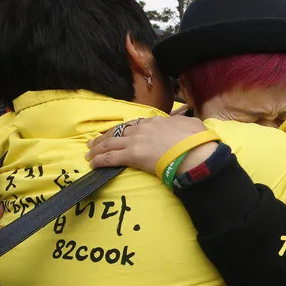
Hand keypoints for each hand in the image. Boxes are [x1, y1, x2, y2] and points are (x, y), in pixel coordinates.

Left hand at [86, 115, 216, 174]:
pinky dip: (100, 160)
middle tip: (95, 142)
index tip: (119, 133)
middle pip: (118, 131)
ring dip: (98, 148)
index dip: (124, 129)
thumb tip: (185, 123)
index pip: (135, 124)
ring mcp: (136, 141)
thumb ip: (183, 123)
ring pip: (110, 143)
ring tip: (89, 153)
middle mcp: (143, 128)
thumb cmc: (196, 140)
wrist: (194, 151)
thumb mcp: (192, 124)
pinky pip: (111, 157)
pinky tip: (93, 164)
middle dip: (105, 137)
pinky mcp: (132, 155)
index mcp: (156, 121)